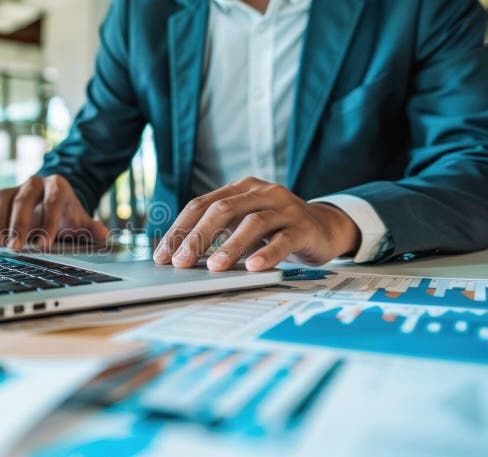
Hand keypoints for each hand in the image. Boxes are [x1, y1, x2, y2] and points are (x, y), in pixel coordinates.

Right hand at [0, 175, 108, 249]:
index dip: (48, 222)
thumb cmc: (65, 216)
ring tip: (0, 244)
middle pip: (24, 198)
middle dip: (18, 224)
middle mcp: (35, 182)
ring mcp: (14, 188)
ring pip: (2, 197)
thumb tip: (106, 236)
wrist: (51, 206)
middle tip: (15, 247)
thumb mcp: (80, 222)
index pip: (52, 201)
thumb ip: (92, 229)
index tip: (44, 245)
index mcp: (58, 186)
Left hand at [153, 177, 360, 271]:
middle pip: (223, 210)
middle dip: (197, 237)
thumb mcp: (243, 225)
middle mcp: (261, 192)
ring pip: (253, 223)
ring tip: (214, 267)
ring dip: (230, 246)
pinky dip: (266, 253)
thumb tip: (179, 257)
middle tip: (181, 262)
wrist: (324, 228)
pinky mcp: (304, 227)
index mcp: (239, 188)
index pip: (201, 205)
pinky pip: (283, 240)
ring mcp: (285, 207)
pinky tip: (252, 267)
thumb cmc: (275, 229)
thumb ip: (218, 233)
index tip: (163, 255)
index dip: (179, 230)